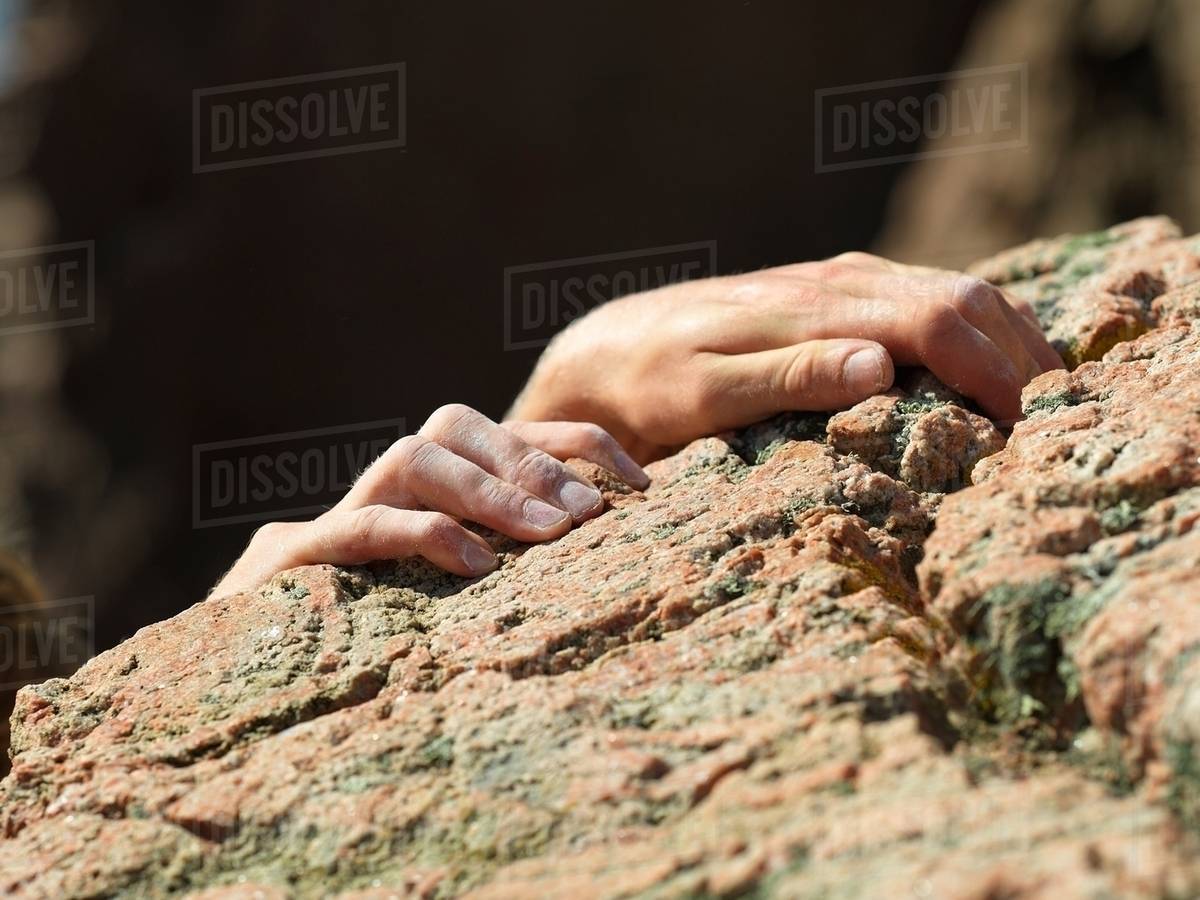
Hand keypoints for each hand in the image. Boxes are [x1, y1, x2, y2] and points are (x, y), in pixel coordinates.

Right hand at [210, 405, 647, 596]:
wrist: (241, 667)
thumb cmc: (369, 630)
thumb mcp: (455, 592)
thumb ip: (509, 559)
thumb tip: (603, 551)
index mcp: (429, 488)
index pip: (507, 432)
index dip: (577, 446)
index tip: (642, 487)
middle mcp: (384, 487)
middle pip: (458, 425)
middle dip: (534, 463)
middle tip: (590, 516)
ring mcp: (339, 515)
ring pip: (412, 457)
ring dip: (489, 490)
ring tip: (549, 538)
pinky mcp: (296, 563)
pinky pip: (362, 527)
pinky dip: (424, 533)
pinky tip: (477, 565)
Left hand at [509, 252, 1062, 460]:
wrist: (602, 354)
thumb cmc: (646, 388)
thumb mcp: (700, 395)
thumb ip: (787, 379)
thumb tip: (883, 364)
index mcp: (812, 310)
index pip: (936, 323)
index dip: (994, 373)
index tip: (1027, 430)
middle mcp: (832, 286)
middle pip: (959, 300)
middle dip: (1017, 354)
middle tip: (1052, 422)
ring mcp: (832, 286)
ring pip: (946, 292)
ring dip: (1001, 338)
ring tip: (1036, 399)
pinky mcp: (826, 298)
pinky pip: (916, 300)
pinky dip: (965, 329)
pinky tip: (982, 363)